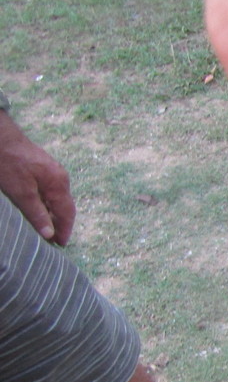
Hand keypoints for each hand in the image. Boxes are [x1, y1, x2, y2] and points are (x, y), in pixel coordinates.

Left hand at [0, 111, 75, 244]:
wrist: (1, 137)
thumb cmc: (10, 164)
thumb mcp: (21, 192)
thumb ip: (36, 213)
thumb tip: (50, 234)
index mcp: (59, 185)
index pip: (67, 213)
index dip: (65, 230)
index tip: (61, 244)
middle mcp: (61, 178)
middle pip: (65, 205)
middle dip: (61, 223)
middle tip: (54, 239)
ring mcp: (53, 171)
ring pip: (57, 198)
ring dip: (54, 213)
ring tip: (46, 227)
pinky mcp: (43, 168)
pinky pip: (51, 190)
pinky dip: (48, 203)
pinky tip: (39, 207)